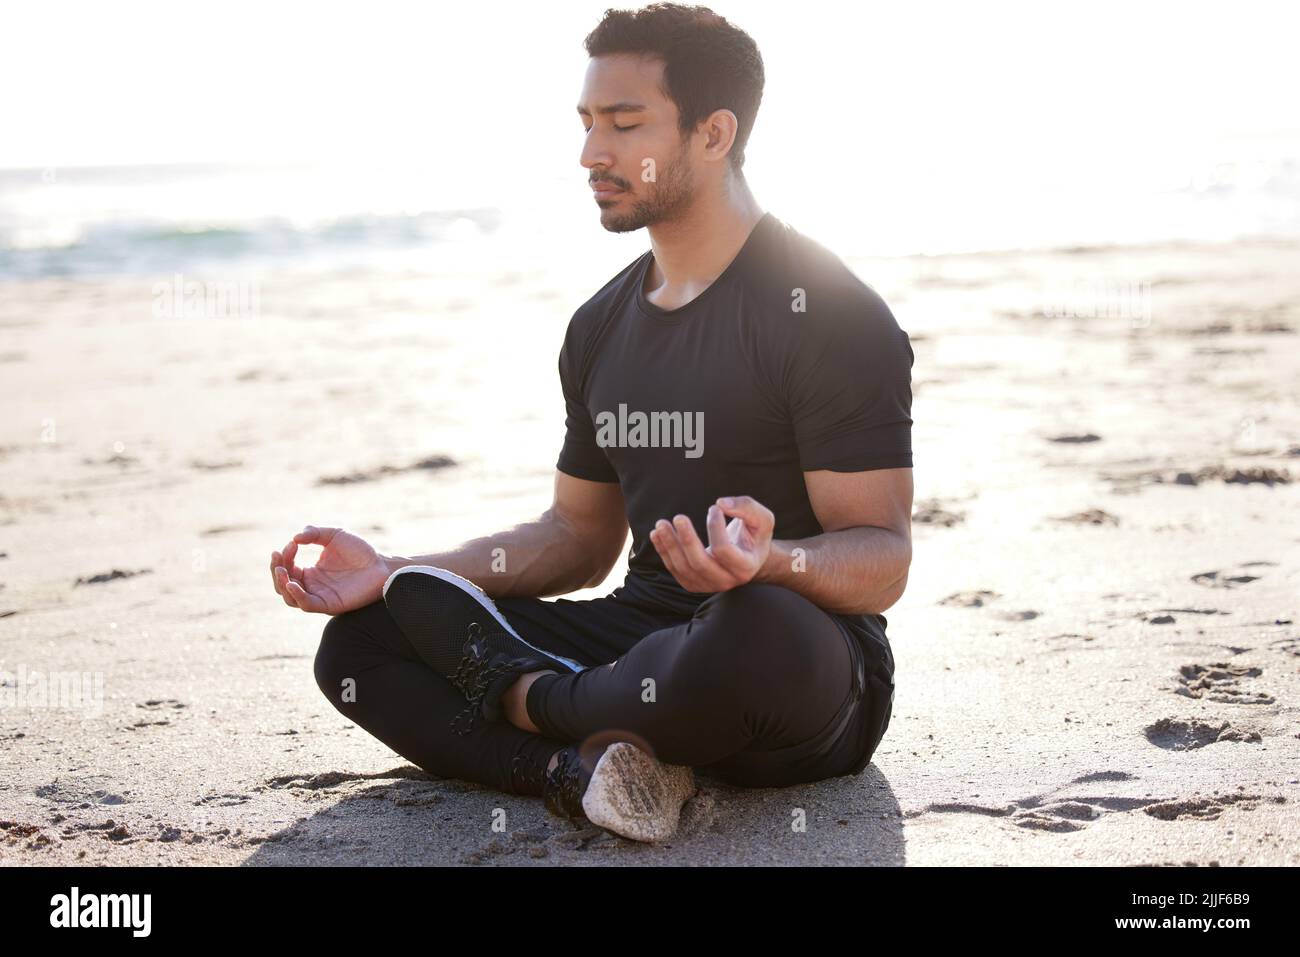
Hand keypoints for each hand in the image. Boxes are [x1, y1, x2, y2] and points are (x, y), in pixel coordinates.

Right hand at [270, 525, 389, 614]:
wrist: (382, 564)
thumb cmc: (360, 551)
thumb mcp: (334, 535)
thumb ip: (314, 533)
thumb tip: (294, 537)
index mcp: (311, 572)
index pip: (287, 568)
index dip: (284, 557)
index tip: (291, 544)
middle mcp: (313, 586)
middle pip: (283, 585)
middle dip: (276, 571)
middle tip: (278, 556)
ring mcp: (320, 597)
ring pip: (290, 598)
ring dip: (281, 584)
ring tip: (283, 571)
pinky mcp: (329, 605)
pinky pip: (307, 605)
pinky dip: (296, 596)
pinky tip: (293, 583)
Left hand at [649, 495, 773, 593]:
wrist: (746, 555)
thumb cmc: (754, 534)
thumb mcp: (761, 518)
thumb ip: (746, 507)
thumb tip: (721, 503)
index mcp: (746, 567)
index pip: (724, 550)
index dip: (715, 527)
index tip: (714, 507)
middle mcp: (727, 581)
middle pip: (700, 563)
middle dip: (686, 540)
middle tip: (678, 517)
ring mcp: (708, 586)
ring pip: (684, 568)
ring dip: (670, 545)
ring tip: (661, 524)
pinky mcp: (693, 584)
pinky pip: (675, 570)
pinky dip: (664, 552)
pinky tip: (656, 534)